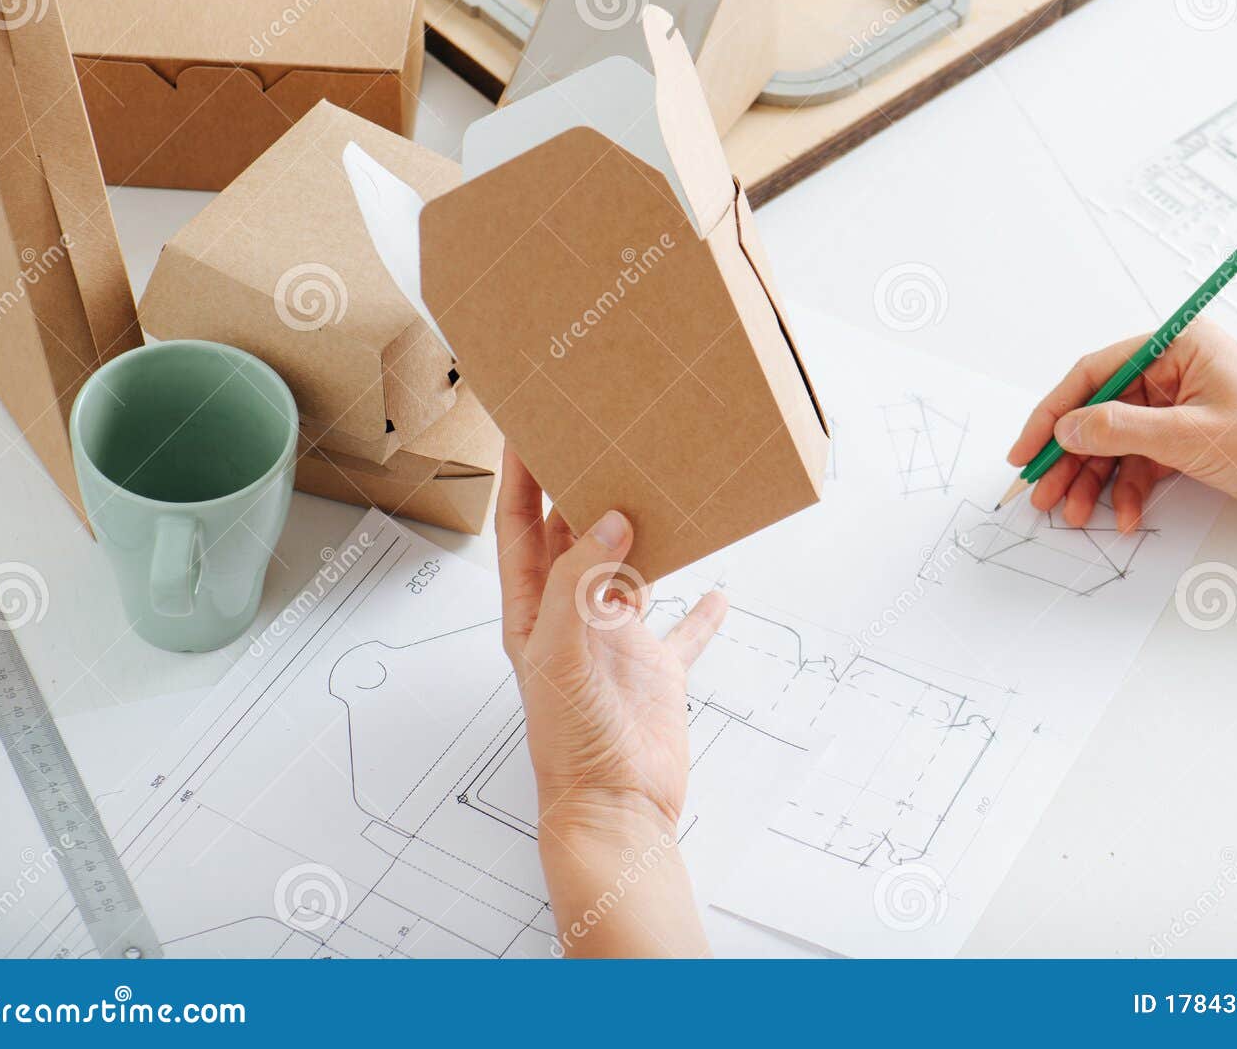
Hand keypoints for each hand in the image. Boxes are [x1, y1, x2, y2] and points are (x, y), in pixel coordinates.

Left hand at [494, 449, 724, 955]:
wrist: (616, 808)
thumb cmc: (571, 745)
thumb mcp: (561, 654)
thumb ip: (580, 583)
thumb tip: (609, 521)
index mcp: (534, 612)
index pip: (521, 527)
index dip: (519, 477)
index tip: (527, 427)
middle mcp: (574, 618)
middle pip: (574, 536)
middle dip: (582, 488)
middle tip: (601, 438)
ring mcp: (617, 641)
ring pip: (630, 569)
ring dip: (644, 532)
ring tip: (660, 488)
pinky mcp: (657, 669)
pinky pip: (682, 630)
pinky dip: (700, 609)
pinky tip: (717, 587)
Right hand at [1007, 322, 1236, 547]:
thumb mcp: (1190, 436)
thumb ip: (1120, 430)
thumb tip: (1067, 429)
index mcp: (1179, 346)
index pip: (1094, 372)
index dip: (1053, 412)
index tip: (1028, 449)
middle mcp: (1177, 370)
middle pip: (1100, 410)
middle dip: (1069, 456)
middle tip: (1042, 493)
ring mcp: (1184, 406)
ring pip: (1117, 441)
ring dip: (1094, 480)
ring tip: (1074, 515)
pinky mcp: (1193, 439)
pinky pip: (1144, 461)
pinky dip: (1129, 489)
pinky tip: (1124, 516)